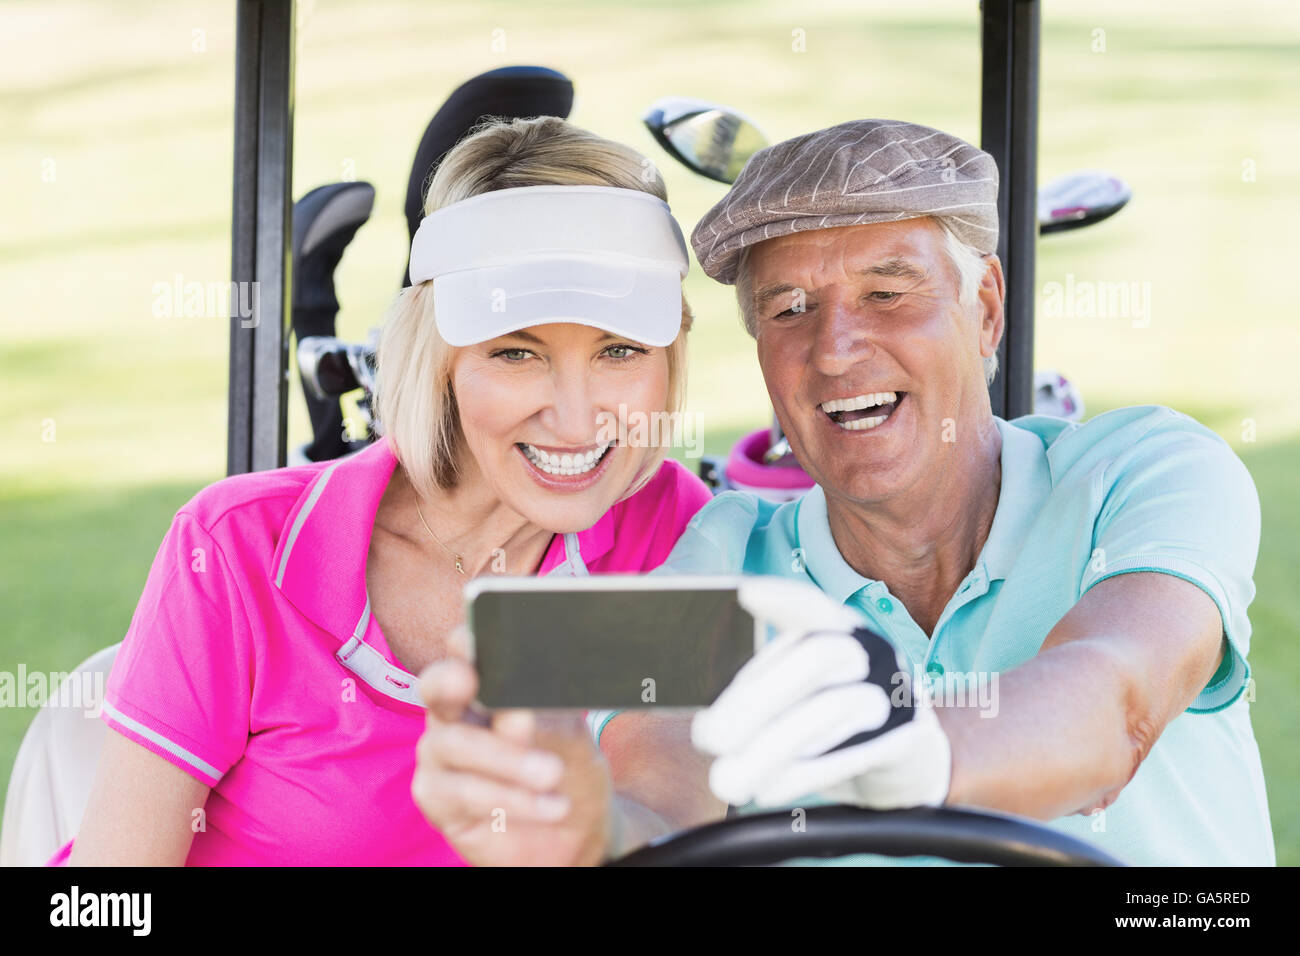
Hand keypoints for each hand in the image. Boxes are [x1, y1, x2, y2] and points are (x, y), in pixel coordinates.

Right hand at [412, 625, 612, 865]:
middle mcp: (453, 710)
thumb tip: (515, 711)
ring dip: (508, 759)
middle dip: (449, 680)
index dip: (467, 640)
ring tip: (553, 772)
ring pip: (456, 743)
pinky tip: (552, 805)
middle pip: (436, 686)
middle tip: (468, 680)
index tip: (473, 638)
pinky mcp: (436, 796)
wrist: (576, 826)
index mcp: (484, 680)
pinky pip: (464, 791)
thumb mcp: (567, 732)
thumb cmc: (567, 764)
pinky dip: (513, 798)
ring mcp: (439, 752)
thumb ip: (542, 713)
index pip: (467, 649)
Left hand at [691, 578, 951, 809]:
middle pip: (815, 657)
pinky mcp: (903, 738)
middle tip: (707, 739)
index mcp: (841, 633)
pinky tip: (767, 790)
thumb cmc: (836, 723)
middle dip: (754, 698)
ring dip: (770, 747)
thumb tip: (707, 723)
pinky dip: (803, 774)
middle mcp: (870, 653)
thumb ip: (766, 693)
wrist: (904, 762)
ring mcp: (892, 692)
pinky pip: (853, 753)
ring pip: (832, 707)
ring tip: (726, 779)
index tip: (746, 593)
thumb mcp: (804, 696)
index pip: (815, 606)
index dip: (784, 597)